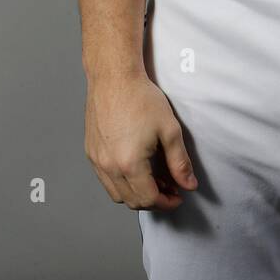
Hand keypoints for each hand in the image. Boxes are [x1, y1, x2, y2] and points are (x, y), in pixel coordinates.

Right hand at [84, 70, 198, 210]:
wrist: (114, 77)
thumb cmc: (141, 98)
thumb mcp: (169, 130)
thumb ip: (180, 162)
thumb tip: (189, 184)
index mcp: (129, 164)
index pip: (148, 200)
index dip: (166, 202)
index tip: (178, 195)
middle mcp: (108, 167)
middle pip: (131, 201)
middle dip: (153, 200)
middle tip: (169, 187)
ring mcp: (96, 161)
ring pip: (116, 194)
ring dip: (135, 193)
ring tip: (153, 178)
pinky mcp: (90, 152)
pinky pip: (105, 179)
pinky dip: (121, 182)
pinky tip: (135, 167)